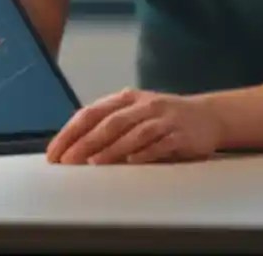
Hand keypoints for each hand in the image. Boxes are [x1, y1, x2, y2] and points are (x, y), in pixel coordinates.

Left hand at [46, 89, 222, 164]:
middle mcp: (142, 106)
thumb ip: (108, 127)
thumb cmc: (163, 119)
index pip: (90, 113)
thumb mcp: (134, 115)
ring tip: (94, 162)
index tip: (55, 153)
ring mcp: (162, 119)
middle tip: (68, 161)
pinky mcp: (181, 134)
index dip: (70, 133)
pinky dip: (145, 152)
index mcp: (125, 99)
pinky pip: (160, 144)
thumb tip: (73, 148)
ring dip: (112, 149)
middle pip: (109, 123)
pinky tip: (132, 161)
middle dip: (85, 143)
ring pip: (133, 133)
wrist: (208, 116)